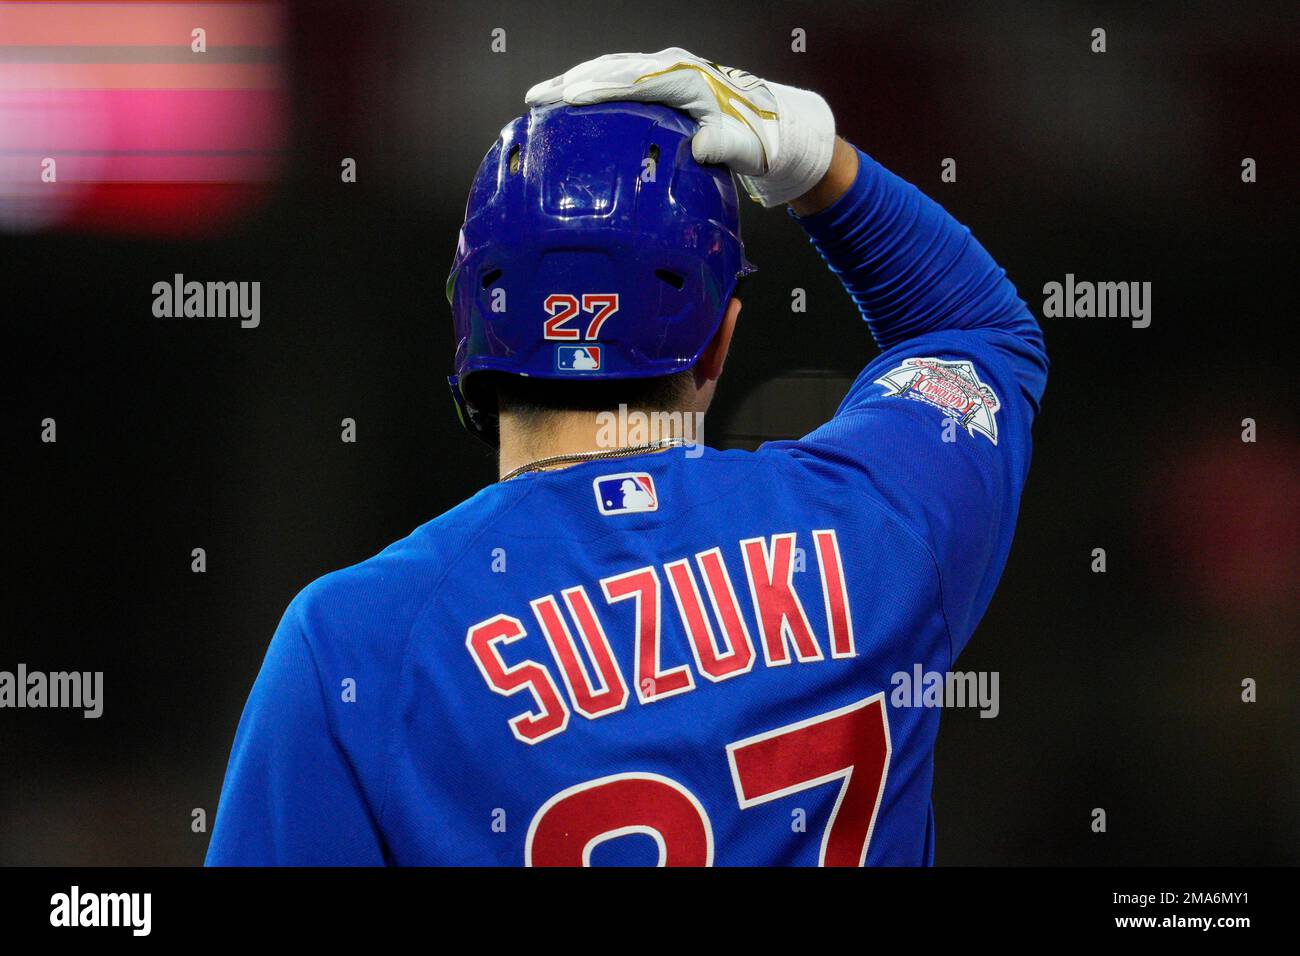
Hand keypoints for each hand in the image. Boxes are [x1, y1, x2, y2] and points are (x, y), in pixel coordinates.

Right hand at [525, 47, 835, 207]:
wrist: (774, 127)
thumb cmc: (759, 139)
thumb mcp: (745, 147)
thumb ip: (723, 147)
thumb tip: (699, 149)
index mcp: (688, 79)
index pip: (635, 80)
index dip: (600, 88)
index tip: (570, 98)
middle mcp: (673, 68)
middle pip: (613, 70)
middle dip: (572, 82)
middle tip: (536, 99)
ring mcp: (665, 73)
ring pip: (611, 72)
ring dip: (574, 83)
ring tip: (539, 99)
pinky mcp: (660, 85)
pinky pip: (619, 83)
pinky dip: (590, 90)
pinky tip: (568, 105)